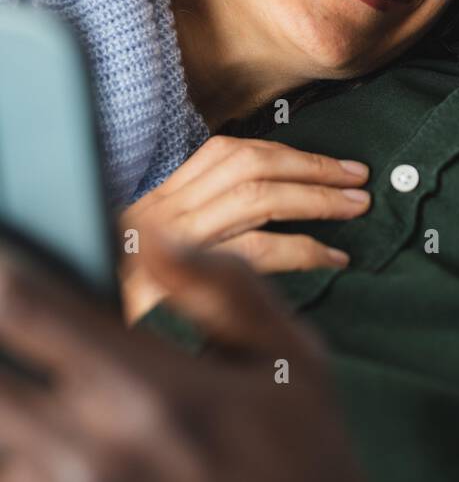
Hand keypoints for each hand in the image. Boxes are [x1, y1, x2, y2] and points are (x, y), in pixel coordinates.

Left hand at [0, 233, 458, 481]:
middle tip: (63, 373)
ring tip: (98, 447)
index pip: (23, 306)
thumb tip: (150, 235)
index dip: (4, 273)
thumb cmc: (312, 476)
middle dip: (11, 363)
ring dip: (26, 436)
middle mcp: (90, 462)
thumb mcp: (295, 365)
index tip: (6, 262)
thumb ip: (221, 286)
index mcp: (148, 392)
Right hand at [120, 135, 370, 320]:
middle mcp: (165, 208)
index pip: (232, 153)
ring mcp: (170, 239)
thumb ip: (202, 224)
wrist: (76, 327)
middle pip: (250, 165)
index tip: (336, 165)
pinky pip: (253, 251)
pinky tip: (332, 257)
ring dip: (314, 198)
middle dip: (313, 168)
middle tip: (360, 179)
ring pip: (256, 198)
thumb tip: (273, 208)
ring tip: (356, 207)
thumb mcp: (155, 249)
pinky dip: (301, 249)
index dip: (290, 153)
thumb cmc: (121, 298)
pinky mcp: (177, 276)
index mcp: (163, 196)